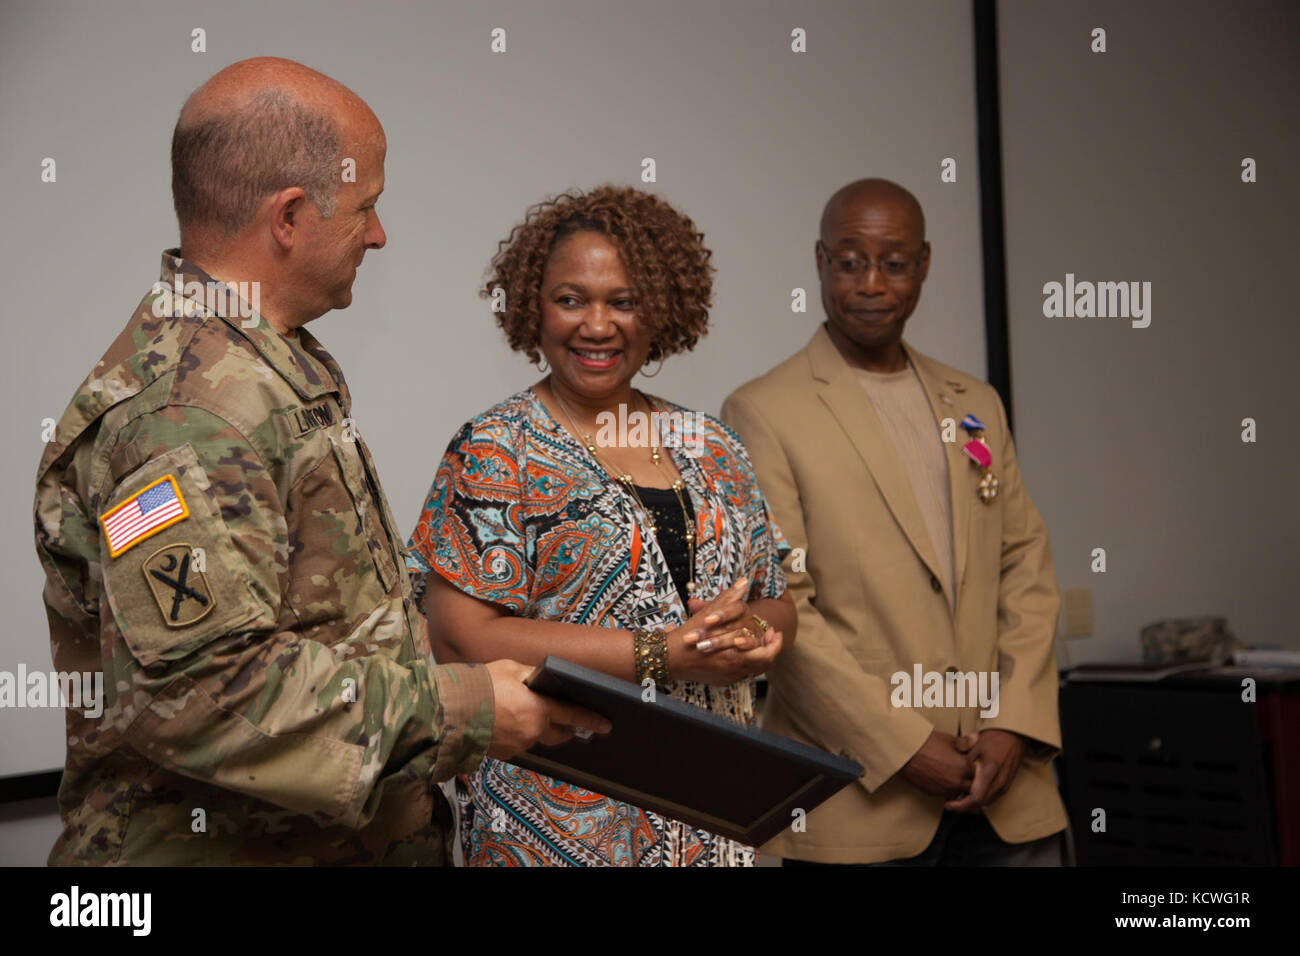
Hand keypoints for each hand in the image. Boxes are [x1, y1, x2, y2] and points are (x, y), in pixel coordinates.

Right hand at [483, 659, 611, 760]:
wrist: (450, 711)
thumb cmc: (480, 685)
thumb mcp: (510, 668)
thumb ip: (532, 674)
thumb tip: (544, 677)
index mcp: (538, 709)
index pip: (572, 716)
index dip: (591, 720)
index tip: (605, 725)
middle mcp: (532, 731)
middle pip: (560, 734)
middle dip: (566, 729)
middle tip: (566, 722)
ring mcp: (519, 745)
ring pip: (538, 739)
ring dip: (538, 729)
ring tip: (522, 714)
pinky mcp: (505, 754)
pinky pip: (521, 745)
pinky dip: (520, 735)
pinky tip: (507, 723)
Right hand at [666, 580, 782, 683]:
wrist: (670, 658)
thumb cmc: (690, 635)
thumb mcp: (709, 614)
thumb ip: (728, 598)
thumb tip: (744, 582)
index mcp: (736, 653)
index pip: (768, 654)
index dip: (775, 644)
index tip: (774, 632)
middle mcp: (735, 668)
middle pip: (765, 664)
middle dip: (771, 650)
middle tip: (772, 638)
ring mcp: (729, 676)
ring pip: (755, 670)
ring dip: (759, 656)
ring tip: (759, 643)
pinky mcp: (722, 681)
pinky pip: (742, 674)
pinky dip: (746, 663)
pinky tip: (742, 651)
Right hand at [899, 730, 977, 798]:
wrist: (905, 752)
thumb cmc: (926, 743)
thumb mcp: (948, 739)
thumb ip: (965, 742)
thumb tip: (976, 738)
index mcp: (964, 767)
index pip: (978, 773)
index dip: (973, 767)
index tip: (968, 762)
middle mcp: (957, 781)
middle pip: (970, 786)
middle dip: (968, 780)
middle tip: (961, 771)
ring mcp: (945, 789)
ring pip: (958, 793)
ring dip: (957, 787)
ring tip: (950, 775)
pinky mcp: (933, 793)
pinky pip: (945, 795)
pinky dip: (945, 789)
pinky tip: (939, 778)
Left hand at [943, 729, 1025, 812]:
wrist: (1014, 735)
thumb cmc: (993, 738)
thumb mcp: (974, 747)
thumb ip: (964, 764)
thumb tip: (950, 777)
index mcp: (990, 772)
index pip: (975, 798)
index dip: (960, 805)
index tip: (948, 804)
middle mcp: (999, 782)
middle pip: (980, 805)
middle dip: (964, 808)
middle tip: (950, 803)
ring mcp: (1004, 785)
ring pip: (986, 803)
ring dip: (972, 805)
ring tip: (957, 799)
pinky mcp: (1006, 785)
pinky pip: (991, 798)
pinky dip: (980, 799)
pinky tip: (970, 793)